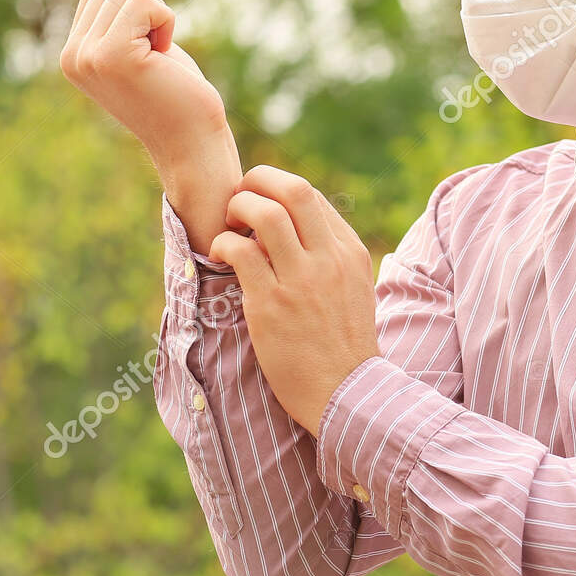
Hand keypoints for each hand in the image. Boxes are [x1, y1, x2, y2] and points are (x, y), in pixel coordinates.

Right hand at [61, 0, 241, 250]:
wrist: (191, 141)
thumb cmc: (175, 94)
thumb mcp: (146, 42)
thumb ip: (123, 8)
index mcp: (72, 53)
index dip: (136, 9)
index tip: (146, 51)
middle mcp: (72, 56)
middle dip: (147, 10)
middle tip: (156, 57)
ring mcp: (88, 57)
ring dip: (159, 18)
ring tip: (159, 60)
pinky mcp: (113, 56)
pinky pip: (145, 3)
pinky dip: (166, 23)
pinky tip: (164, 60)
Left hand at [209, 166, 380, 435]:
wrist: (347, 395)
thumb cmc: (344, 348)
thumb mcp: (354, 291)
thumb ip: (333, 260)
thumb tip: (304, 235)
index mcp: (349, 252)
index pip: (311, 197)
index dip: (278, 190)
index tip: (260, 202)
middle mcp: (329, 259)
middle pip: (294, 190)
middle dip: (259, 180)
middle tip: (240, 196)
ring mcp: (301, 281)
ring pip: (266, 214)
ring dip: (240, 208)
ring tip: (229, 223)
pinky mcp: (272, 305)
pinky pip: (241, 253)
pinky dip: (224, 244)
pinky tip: (221, 254)